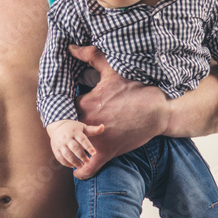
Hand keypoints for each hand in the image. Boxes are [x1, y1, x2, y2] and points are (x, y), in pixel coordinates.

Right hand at [47, 119, 105, 169]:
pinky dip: (66, 163)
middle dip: (82, 156)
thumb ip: (93, 130)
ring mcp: (60, 143)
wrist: (57, 126)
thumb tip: (103, 126)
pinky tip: (72, 166)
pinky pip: (60, 157)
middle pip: (75, 148)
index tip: (94, 153)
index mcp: (75, 132)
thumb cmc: (74, 128)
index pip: (82, 140)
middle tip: (88, 162)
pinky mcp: (55, 148)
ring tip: (81, 166)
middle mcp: (67, 137)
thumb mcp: (83, 127)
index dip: (88, 147)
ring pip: (67, 154)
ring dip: (74, 161)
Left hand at [69, 44, 167, 179]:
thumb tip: (72, 46)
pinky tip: (79, 170)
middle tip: (63, 135)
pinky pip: (88, 167)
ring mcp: (96, 139)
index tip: (60, 117)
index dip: (58, 115)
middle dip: (62, 134)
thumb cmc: (136, 89)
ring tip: (70, 152)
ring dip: (69, 153)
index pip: (60, 111)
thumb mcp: (112, 70)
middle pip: (64, 132)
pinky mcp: (107, 152)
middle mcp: (86, 122)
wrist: (159, 109)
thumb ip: (90, 56)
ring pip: (72, 151)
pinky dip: (82, 171)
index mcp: (85, 103)